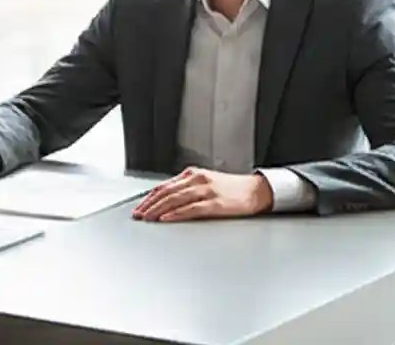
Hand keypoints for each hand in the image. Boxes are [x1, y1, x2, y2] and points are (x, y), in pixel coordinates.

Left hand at [131, 168, 273, 222]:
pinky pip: (191, 209)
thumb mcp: (206, 182)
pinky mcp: (215, 203)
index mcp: (193, 174)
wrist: (256, 190)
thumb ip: (187, 188)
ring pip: (175, 199)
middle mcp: (197, 179)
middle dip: (149, 204)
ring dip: (158, 210)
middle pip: (166, 192)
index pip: (164, 186)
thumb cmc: (231, 189)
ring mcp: (206, 191)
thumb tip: (166, 200)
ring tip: (148, 218)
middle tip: (138, 215)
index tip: (139, 207)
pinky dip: (176, 214)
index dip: (149, 197)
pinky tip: (166, 218)